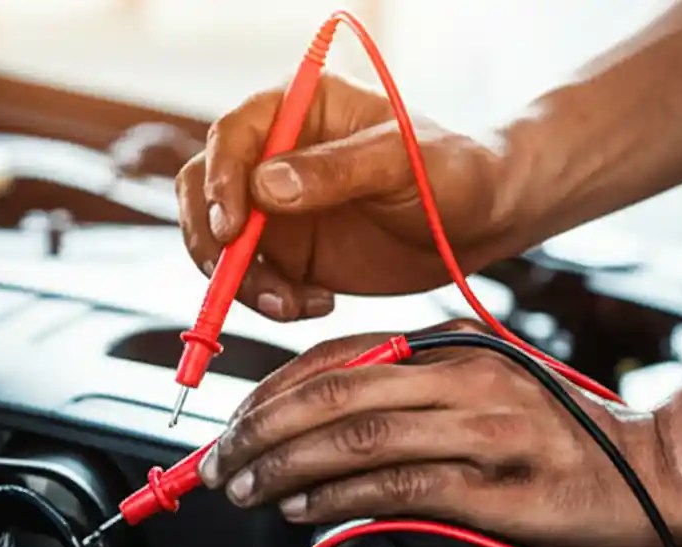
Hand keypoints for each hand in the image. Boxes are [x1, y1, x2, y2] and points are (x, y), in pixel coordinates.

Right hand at [176, 75, 518, 321]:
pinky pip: (249, 280)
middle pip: (202, 190)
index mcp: (298, 108)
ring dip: (238, 281)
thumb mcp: (404, 163)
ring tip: (291, 303)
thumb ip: (337, 171)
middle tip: (239, 278)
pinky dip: (268, 300)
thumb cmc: (453, 172)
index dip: (219, 179)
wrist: (480, 223)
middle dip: (210, 239)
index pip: (231, 135)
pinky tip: (317, 303)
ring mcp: (275, 208)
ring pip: (217, 243)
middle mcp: (274, 156)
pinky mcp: (287, 254)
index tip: (233, 226)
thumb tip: (266, 187)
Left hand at [197, 322, 681, 546]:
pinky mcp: (501, 487)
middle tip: (223, 461)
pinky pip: (401, 488)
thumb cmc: (560, 433)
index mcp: (454, 349)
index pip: (340, 357)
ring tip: (250, 486)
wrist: (655, 468)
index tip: (235, 421)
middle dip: (264, 429)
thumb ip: (409, 395)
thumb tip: (314, 421)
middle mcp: (466, 379)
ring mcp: (486, 431)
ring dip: (289, 465)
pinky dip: (341, 497)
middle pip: (336, 395)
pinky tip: (305, 507)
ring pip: (360, 439)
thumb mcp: (483, 388)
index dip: (274, 390)